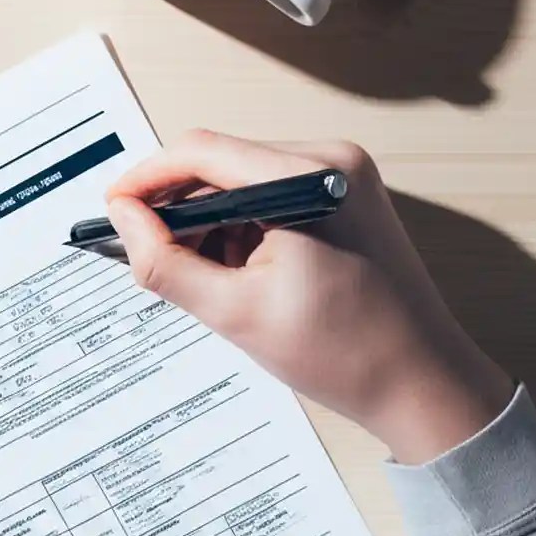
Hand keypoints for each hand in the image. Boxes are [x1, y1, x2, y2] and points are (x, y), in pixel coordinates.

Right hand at [106, 130, 512, 463]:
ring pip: (242, 180)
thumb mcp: (234, 313)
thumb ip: (164, 262)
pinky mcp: (346, 195)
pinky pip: (271, 195)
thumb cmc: (348, 354)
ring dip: (211, 222)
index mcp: (309, 178)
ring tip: (206, 279)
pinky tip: (240, 272)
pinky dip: (243, 228)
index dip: (146, 178)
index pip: (201, 152)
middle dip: (178, 208)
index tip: (114, 209)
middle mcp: (332, 161)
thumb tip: (123, 220)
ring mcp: (344, 176)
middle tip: (148, 255)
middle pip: (221, 162)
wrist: (422, 383)